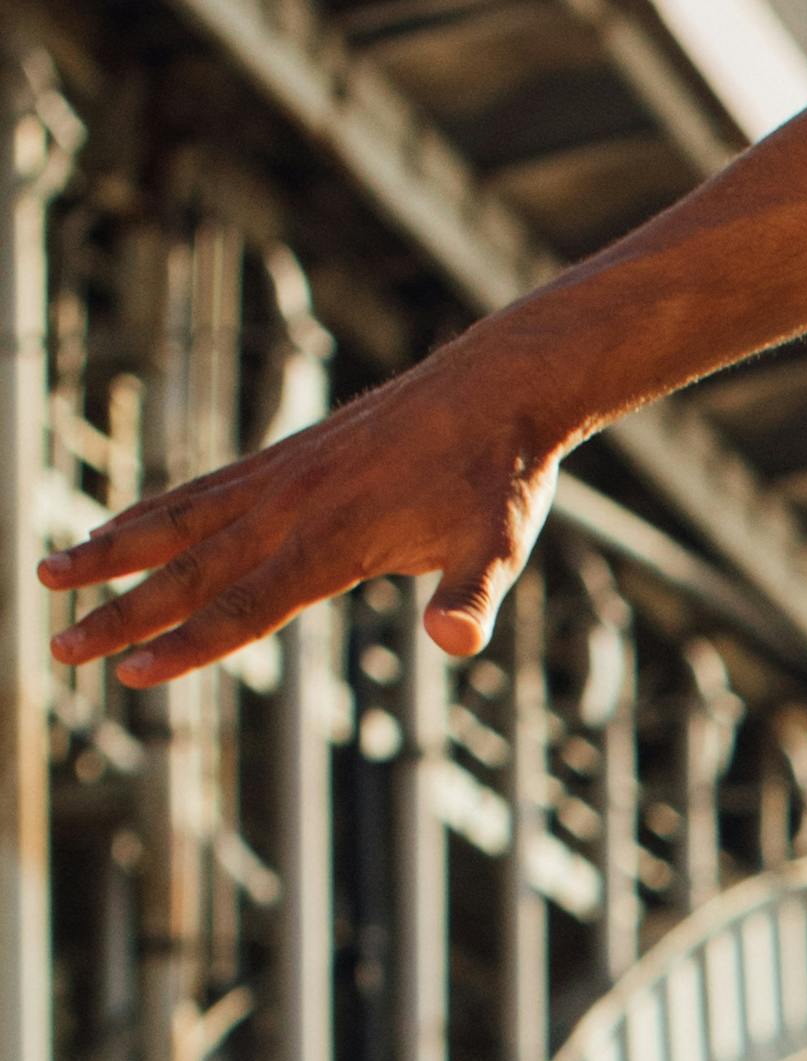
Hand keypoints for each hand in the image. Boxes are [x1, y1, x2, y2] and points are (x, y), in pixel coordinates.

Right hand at [39, 341, 558, 696]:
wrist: (497, 386)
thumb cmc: (501, 476)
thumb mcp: (500, 546)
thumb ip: (471, 596)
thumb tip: (457, 640)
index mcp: (334, 539)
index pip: (245, 606)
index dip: (187, 646)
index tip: (130, 675)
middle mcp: (290, 506)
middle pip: (188, 572)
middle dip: (120, 615)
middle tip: (57, 651)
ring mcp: (280, 476)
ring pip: (175, 520)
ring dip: (110, 551)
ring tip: (51, 574)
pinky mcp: (283, 456)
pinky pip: (200, 488)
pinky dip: (150, 511)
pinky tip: (115, 527)